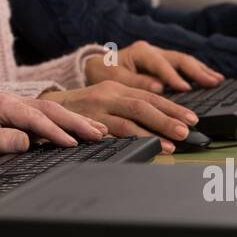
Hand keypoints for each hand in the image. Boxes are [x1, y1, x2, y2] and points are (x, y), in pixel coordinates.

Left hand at [0, 92, 107, 164]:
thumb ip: (0, 140)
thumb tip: (27, 141)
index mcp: (3, 105)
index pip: (35, 118)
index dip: (54, 131)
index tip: (72, 143)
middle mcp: (14, 102)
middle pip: (51, 110)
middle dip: (76, 122)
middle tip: (99, 133)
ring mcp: (19, 108)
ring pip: (53, 113)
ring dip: (76, 121)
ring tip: (99, 131)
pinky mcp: (21, 118)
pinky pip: (48, 119)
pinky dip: (67, 125)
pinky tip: (81, 132)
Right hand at [39, 81, 196, 154]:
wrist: (44, 107)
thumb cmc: (82, 108)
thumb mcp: (106, 99)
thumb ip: (129, 107)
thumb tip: (163, 122)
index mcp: (116, 87)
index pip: (150, 96)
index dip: (173, 108)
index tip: (192, 119)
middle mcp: (107, 96)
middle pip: (142, 106)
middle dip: (167, 120)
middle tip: (186, 132)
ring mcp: (95, 111)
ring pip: (128, 121)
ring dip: (151, 133)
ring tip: (170, 146)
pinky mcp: (84, 125)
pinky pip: (109, 135)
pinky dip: (127, 141)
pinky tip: (140, 148)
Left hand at [83, 40, 223, 93]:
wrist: (99, 66)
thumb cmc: (104, 72)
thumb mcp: (114, 78)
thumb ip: (135, 82)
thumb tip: (159, 87)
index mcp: (140, 52)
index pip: (160, 64)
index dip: (173, 76)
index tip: (184, 88)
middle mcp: (153, 50)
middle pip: (179, 59)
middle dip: (196, 71)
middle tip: (212, 82)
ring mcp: (160, 55)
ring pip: (185, 60)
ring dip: (201, 70)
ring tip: (217, 80)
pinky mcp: (163, 63)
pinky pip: (183, 66)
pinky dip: (197, 72)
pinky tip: (210, 78)